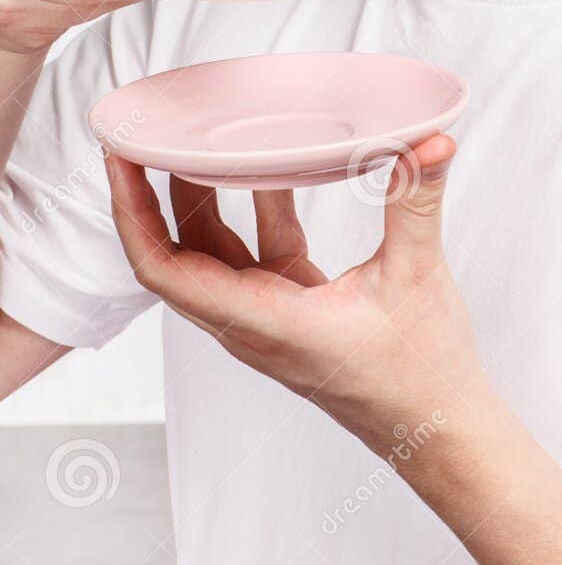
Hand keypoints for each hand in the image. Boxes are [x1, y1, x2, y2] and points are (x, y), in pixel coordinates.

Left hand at [102, 134, 489, 460]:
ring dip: (198, 200)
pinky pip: (254, 256)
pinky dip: (252, 212)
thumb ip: (417, 201)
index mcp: (264, 321)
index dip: (131, 212)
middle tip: (144, 135)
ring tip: (191, 142)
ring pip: (213, 255)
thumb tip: (433, 140)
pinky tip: (268, 172)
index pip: (164, 269)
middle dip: (150, 194)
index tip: (122, 157)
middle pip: (175, 255)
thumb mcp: (418, 276)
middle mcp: (252, 324)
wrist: (437, 429)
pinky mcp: (291, 313)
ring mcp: (268, 320)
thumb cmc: (422, 372)